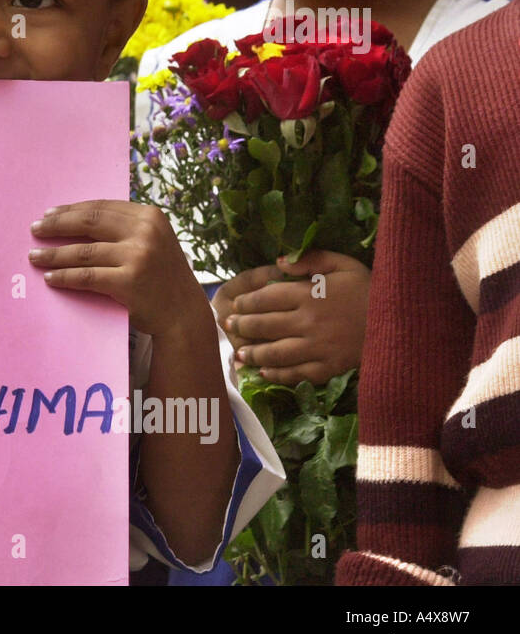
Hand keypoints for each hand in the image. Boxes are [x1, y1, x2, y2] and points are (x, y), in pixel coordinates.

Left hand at [28, 200, 208, 337]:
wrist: (183, 313)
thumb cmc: (161, 277)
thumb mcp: (152, 241)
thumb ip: (125, 228)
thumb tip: (76, 219)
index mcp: (150, 216)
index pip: (101, 207)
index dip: (72, 210)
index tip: (49, 214)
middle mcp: (146, 231)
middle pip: (89, 222)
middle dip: (57, 225)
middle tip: (35, 230)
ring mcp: (138, 256)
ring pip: (83, 251)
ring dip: (53, 254)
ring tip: (35, 256)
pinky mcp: (129, 281)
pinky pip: (86, 277)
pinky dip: (64, 276)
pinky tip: (50, 277)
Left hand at [216, 250, 369, 384]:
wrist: (405, 321)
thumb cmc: (371, 289)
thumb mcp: (344, 264)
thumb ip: (311, 259)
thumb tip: (279, 261)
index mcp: (309, 295)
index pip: (266, 298)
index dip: (246, 302)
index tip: (236, 305)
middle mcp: (308, 322)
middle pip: (264, 326)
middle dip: (242, 326)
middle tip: (228, 326)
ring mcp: (318, 347)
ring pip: (275, 353)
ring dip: (252, 353)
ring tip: (238, 353)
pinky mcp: (329, 367)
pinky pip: (297, 374)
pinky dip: (277, 374)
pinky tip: (264, 373)